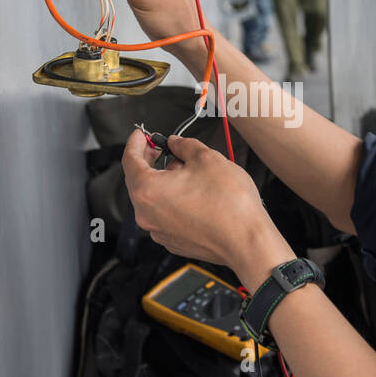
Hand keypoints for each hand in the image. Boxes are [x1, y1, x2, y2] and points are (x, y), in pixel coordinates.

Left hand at [121, 129, 280, 271]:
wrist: (246, 241)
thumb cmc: (228, 204)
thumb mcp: (206, 158)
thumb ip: (185, 146)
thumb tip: (177, 143)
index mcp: (148, 190)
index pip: (129, 160)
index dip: (135, 143)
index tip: (140, 135)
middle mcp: (147, 214)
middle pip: (138, 181)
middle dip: (149, 161)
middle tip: (161, 148)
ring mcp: (159, 231)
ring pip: (153, 199)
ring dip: (163, 181)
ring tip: (186, 170)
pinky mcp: (174, 241)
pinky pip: (165, 215)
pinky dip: (172, 201)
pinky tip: (191, 193)